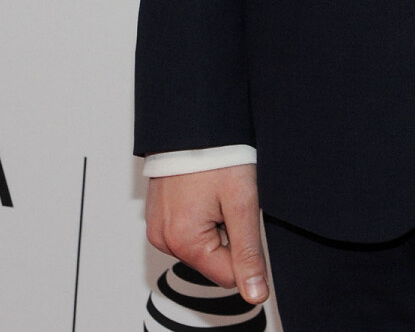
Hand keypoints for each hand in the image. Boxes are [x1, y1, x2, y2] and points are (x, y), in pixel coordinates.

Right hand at [145, 164, 267, 304]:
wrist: (193, 120)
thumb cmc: (216, 154)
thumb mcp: (242, 203)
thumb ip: (248, 252)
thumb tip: (255, 293)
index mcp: (183, 242)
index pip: (227, 275)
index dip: (245, 250)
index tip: (245, 218)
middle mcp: (164, 239)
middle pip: (213, 259)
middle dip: (228, 233)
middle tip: (230, 199)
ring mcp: (158, 226)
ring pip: (202, 243)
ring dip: (216, 223)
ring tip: (217, 191)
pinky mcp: (159, 214)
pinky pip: (188, 228)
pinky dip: (202, 214)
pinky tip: (206, 190)